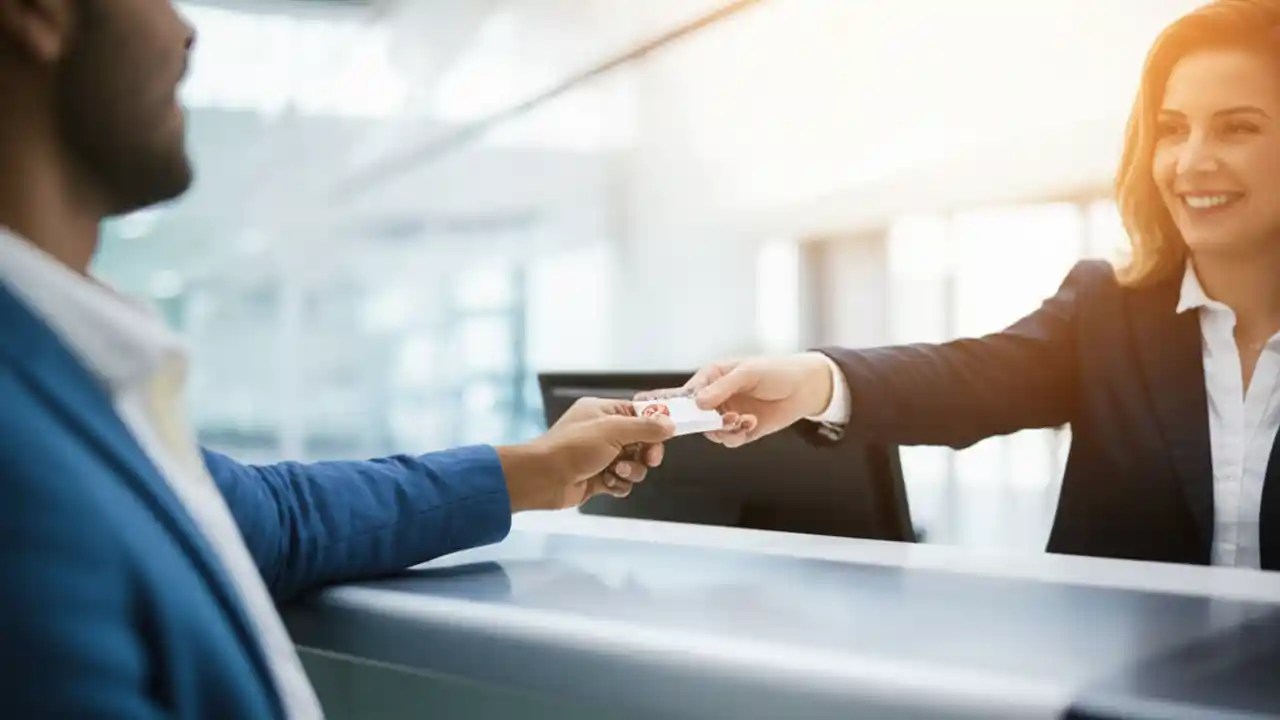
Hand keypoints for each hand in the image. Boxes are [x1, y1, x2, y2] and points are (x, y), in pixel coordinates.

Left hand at [497, 398, 675, 511]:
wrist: (542, 479)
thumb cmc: (574, 447)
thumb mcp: (613, 430)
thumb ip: (645, 427)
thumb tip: (670, 424)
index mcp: (603, 412)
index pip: (639, 415)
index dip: (654, 427)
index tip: (665, 438)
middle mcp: (603, 432)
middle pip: (641, 442)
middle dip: (645, 453)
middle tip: (649, 459)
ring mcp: (601, 457)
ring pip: (634, 464)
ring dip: (630, 471)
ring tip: (615, 471)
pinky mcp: (598, 479)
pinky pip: (622, 482)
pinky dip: (618, 484)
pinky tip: (606, 483)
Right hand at [642, 354, 832, 447]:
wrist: (806, 388)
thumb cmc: (777, 371)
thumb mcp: (747, 372)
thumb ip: (721, 388)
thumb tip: (698, 402)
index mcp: (711, 378)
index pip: (685, 393)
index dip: (674, 405)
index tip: (668, 415)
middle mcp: (716, 398)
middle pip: (694, 417)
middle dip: (702, 422)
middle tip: (717, 421)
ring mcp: (728, 415)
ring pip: (710, 432)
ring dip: (723, 429)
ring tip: (741, 420)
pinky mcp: (742, 430)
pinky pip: (729, 440)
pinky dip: (736, 435)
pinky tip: (750, 423)